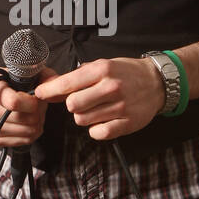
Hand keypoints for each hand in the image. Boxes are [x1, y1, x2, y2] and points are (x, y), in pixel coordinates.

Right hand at [0, 65, 57, 147]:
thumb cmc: (8, 81)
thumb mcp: (25, 71)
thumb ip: (43, 75)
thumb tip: (54, 84)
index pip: (14, 102)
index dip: (32, 102)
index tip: (35, 98)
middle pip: (25, 119)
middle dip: (38, 111)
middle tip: (36, 105)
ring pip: (28, 131)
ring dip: (36, 123)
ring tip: (31, 112)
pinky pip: (24, 141)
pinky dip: (31, 133)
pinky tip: (27, 123)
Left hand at [35, 57, 165, 140]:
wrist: (158, 82)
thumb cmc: (126, 73)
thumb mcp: (103, 65)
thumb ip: (78, 76)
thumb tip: (50, 87)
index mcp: (102, 70)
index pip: (67, 83)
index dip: (49, 90)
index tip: (41, 94)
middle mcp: (111, 87)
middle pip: (72, 105)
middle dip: (71, 105)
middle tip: (80, 101)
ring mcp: (120, 107)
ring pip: (82, 120)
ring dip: (84, 117)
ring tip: (96, 109)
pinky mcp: (127, 123)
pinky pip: (98, 133)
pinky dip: (96, 129)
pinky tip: (103, 120)